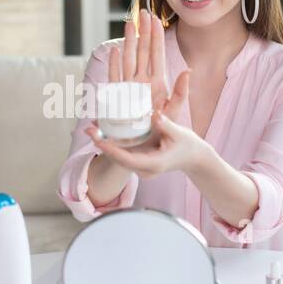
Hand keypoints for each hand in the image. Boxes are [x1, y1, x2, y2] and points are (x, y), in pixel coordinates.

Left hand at [87, 68, 208, 176]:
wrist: (194, 158)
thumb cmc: (188, 145)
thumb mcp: (179, 133)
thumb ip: (166, 124)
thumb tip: (154, 114)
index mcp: (153, 163)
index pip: (126, 159)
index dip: (111, 149)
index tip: (98, 139)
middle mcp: (144, 169)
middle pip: (118, 159)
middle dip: (102, 144)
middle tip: (88, 129)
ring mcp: (141, 168)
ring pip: (118, 158)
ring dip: (104, 144)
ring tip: (91, 129)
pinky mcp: (140, 163)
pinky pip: (123, 155)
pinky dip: (113, 145)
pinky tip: (102, 132)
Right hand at [110, 10, 188, 120]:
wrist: (143, 147)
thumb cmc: (160, 130)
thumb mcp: (174, 111)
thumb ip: (181, 93)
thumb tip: (188, 71)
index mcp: (157, 82)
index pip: (157, 54)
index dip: (156, 36)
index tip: (155, 18)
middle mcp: (143, 81)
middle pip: (143, 51)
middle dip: (143, 31)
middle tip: (142, 11)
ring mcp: (129, 87)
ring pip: (128, 58)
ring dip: (129, 40)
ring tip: (129, 22)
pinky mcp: (118, 96)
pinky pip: (115, 76)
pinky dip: (114, 63)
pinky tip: (115, 49)